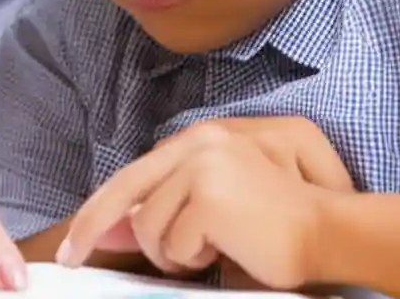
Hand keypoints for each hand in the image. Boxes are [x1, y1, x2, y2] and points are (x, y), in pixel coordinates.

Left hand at [60, 120, 349, 289]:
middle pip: (124, 191)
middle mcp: (197, 143)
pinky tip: (227, 250)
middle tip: (69, 259)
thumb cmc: (275, 227)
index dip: (100, 209)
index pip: (133, 174)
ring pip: (149, 227)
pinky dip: (194, 259)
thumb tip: (108, 231)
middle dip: (90, 229)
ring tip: (212, 250)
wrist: (330, 232)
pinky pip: (175, 244)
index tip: (76, 239)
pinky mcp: (208, 196)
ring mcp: (202, 165)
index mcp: (198, 140)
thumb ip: (161, 211)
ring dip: (173, 254)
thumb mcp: (208, 212)